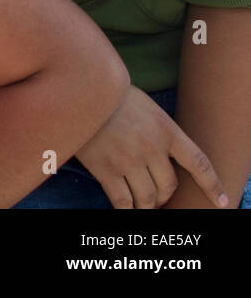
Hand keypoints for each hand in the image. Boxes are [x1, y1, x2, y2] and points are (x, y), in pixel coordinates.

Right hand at [75, 86, 228, 208]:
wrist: (80, 91)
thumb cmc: (114, 97)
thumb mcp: (148, 108)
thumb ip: (162, 132)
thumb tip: (169, 159)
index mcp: (166, 130)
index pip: (198, 163)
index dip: (212, 185)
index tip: (221, 200)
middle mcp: (151, 148)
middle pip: (169, 186)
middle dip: (165, 195)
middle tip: (157, 195)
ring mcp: (128, 161)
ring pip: (148, 198)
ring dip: (147, 205)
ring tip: (143, 204)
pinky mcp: (106, 170)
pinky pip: (123, 202)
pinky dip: (128, 210)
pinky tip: (127, 208)